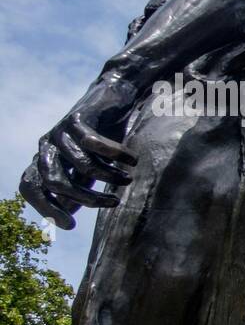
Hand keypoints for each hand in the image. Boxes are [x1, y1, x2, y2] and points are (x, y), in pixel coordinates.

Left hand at [20, 80, 138, 228]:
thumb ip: (76, 185)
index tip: (70, 225)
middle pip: (54, 181)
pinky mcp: (77, 119)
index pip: (32, 188)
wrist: (115, 99)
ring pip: (80, 165)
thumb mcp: (87, 168)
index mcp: (45, 161)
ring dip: (108, 176)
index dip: (46, 208)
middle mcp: (46, 147)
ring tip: (129, 180)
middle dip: (83, 197)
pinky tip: (132, 159)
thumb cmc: (101, 137)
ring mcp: (59, 132)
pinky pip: (94, 144)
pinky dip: (116, 155)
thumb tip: (67, 211)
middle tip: (112, 203)